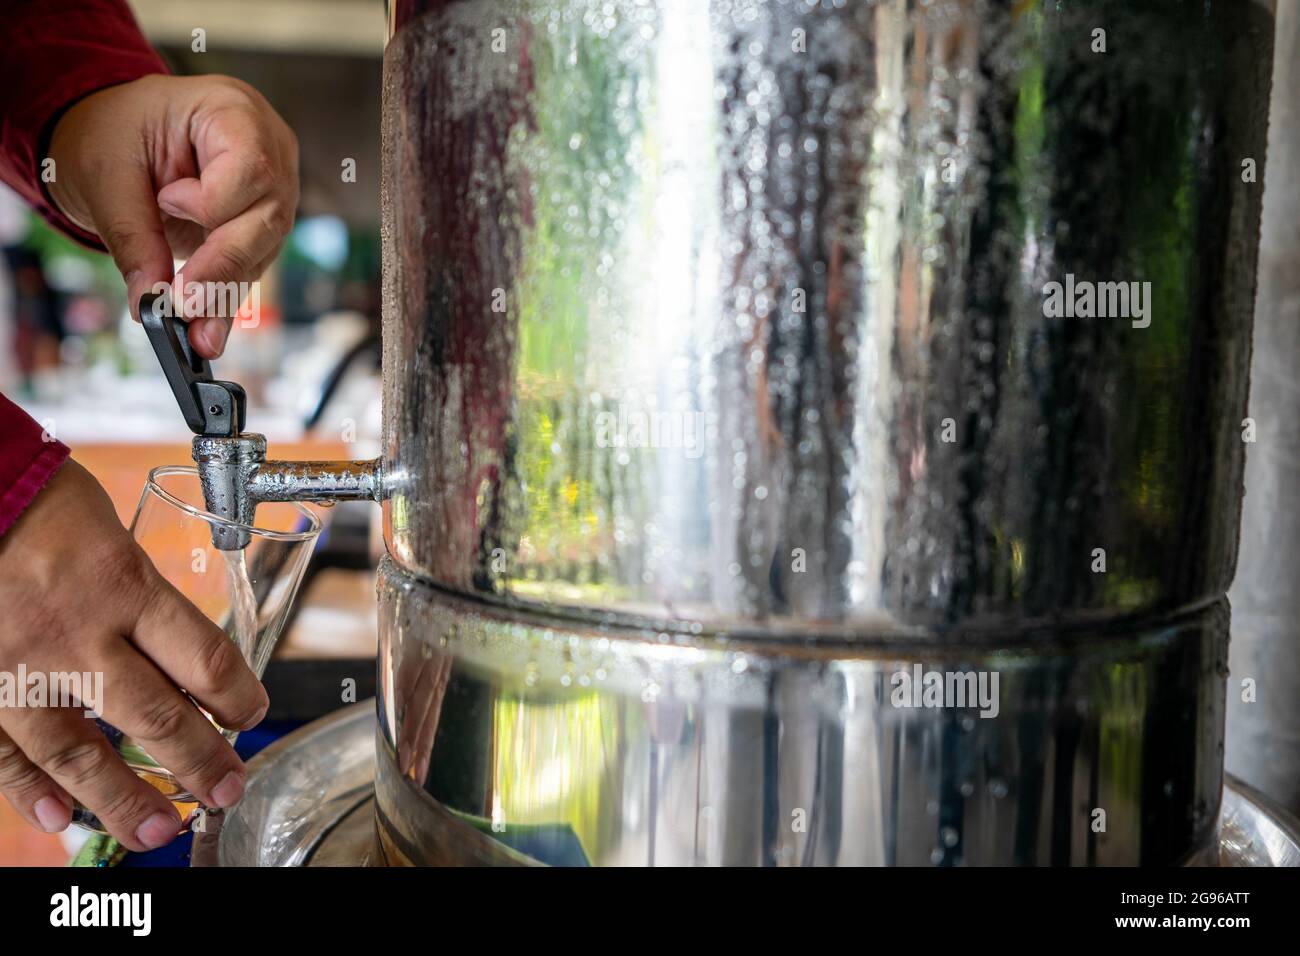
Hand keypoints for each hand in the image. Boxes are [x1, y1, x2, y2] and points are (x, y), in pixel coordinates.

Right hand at [0, 460, 268, 849]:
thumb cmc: (35, 502)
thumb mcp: (110, 533)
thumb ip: (140, 590)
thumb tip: (174, 638)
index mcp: (124, 586)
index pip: (202, 657)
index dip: (237, 695)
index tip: (253, 714)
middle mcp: (78, 635)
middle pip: (156, 715)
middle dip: (199, 761)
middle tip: (227, 790)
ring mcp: (21, 669)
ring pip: (81, 751)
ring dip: (125, 797)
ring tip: (160, 830)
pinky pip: (5, 753)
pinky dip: (32, 792)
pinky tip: (63, 818)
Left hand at [46, 74, 298, 357]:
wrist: (117, 137)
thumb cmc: (113, 131)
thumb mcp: (107, 172)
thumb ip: (131, 234)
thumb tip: (149, 299)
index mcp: (234, 112)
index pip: (251, 167)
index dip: (214, 201)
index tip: (167, 205)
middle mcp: (269, 149)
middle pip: (266, 218)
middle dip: (224, 267)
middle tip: (187, 309)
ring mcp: (273, 189)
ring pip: (261, 251)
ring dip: (226, 295)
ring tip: (198, 336)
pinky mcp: (260, 223)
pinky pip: (249, 265)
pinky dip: (224, 296)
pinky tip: (208, 330)